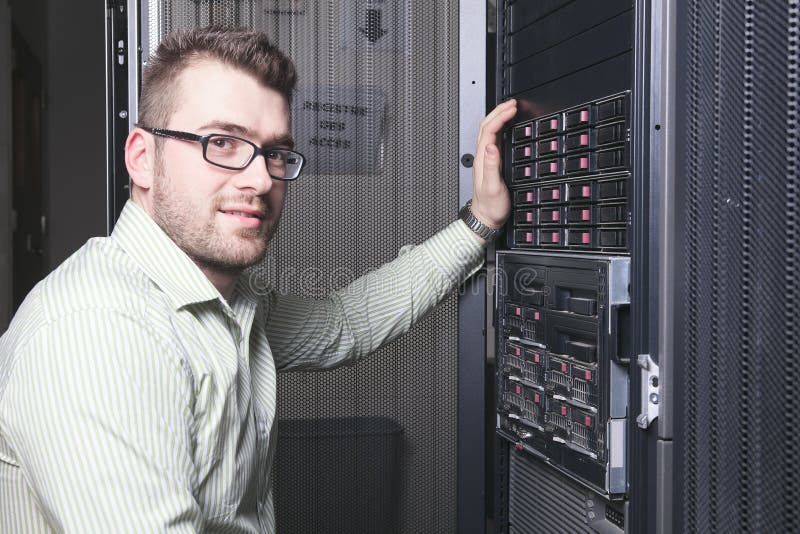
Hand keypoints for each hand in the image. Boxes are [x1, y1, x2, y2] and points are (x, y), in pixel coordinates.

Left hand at [470, 99, 517, 230]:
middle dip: (499, 111)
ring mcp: (487, 159)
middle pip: (487, 126)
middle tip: (513, 102)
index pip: (489, 130)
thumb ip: (491, 167)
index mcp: (483, 159)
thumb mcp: (493, 188)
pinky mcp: (492, 163)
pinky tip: (508, 127)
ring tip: (511, 109)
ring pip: (490, 131)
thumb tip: (492, 146)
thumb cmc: (490, 206)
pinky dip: (502, 128)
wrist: (486, 218)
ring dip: (499, 117)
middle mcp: (483, 156)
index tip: (512, 108)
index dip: (500, 116)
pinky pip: (495, 139)